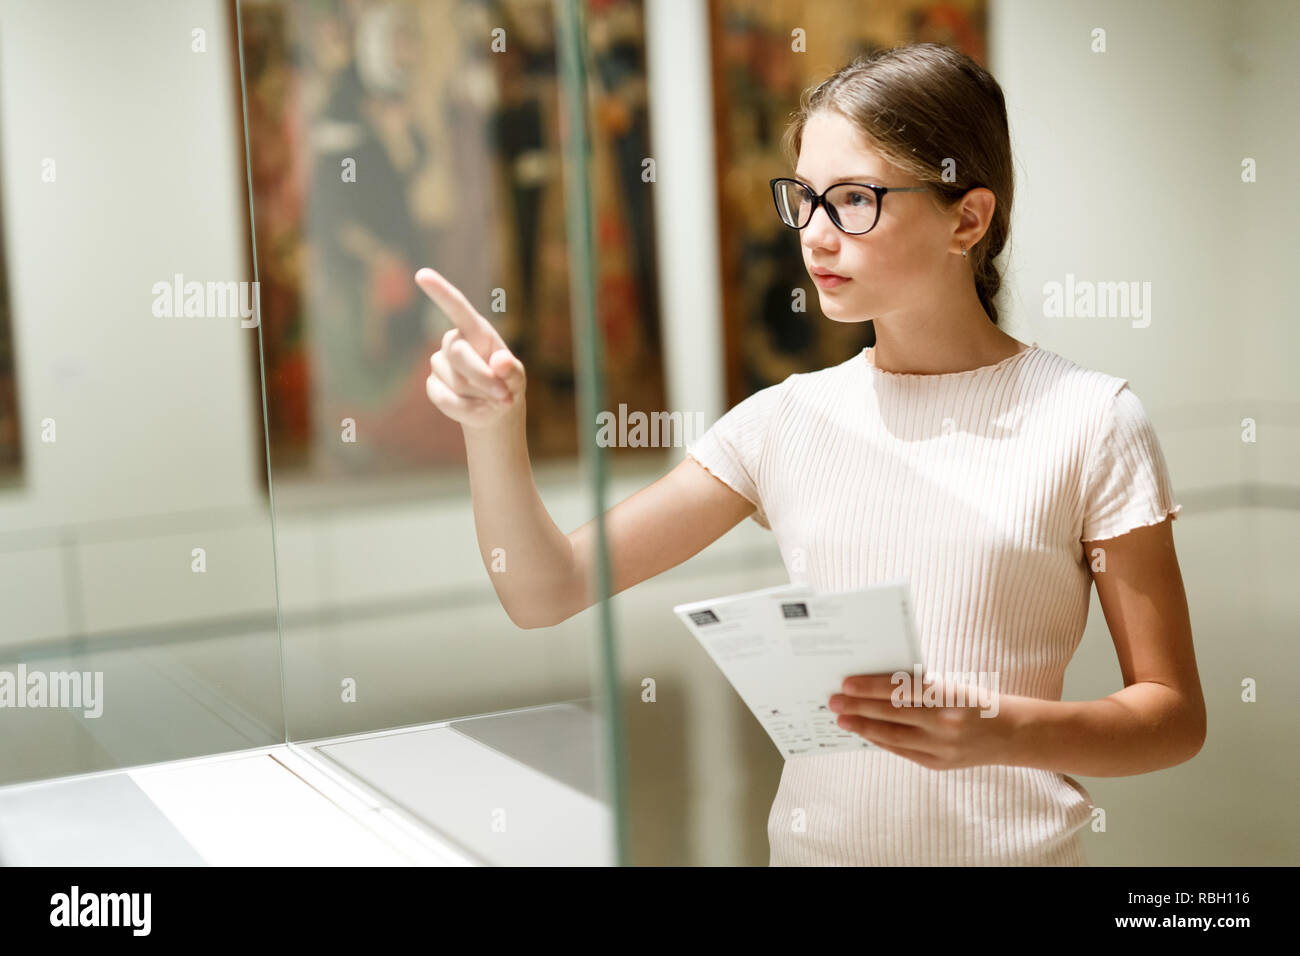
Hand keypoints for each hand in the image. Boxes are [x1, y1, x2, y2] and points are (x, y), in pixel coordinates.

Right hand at [416, 267, 525, 428]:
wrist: (495, 409)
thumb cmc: (507, 384)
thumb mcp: (517, 378)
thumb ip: (512, 370)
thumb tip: (501, 361)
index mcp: (475, 330)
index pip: (456, 307)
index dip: (440, 291)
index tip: (422, 274)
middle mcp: (454, 342)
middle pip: (459, 355)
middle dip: (484, 379)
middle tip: (505, 396)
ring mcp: (440, 363)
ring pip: (455, 381)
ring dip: (480, 397)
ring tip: (494, 401)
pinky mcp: (433, 385)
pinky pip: (446, 399)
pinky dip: (467, 410)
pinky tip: (479, 409)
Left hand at [828, 672, 1018, 770]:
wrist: (1011, 734)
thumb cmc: (975, 702)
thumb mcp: (951, 686)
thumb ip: (918, 688)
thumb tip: (874, 686)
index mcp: (947, 696)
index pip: (900, 689)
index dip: (870, 687)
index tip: (847, 683)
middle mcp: (943, 723)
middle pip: (891, 714)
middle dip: (858, 707)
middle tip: (834, 702)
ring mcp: (941, 747)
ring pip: (892, 736)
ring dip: (864, 727)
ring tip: (843, 720)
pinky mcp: (938, 764)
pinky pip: (902, 751)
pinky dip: (881, 741)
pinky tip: (865, 733)